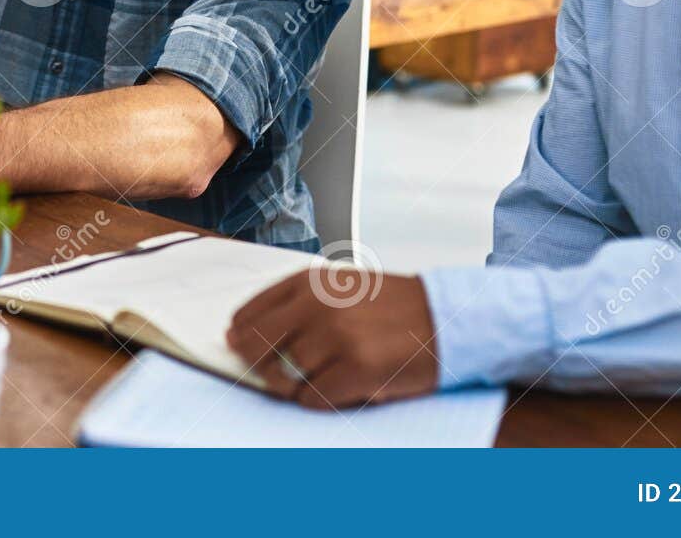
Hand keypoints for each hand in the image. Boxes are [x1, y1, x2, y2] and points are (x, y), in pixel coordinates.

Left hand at [226, 267, 440, 408]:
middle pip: (257, 346)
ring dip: (294, 384)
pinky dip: (318, 399)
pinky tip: (338, 385)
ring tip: (321, 374)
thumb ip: (293, 304)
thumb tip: (239, 334)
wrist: (444, 318)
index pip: (250, 312)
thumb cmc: (391, 306)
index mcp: (310, 282)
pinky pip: (311, 398)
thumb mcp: (339, 287)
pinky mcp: (355, 370)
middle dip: (258, 363)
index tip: (237, 343)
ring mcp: (337, 339)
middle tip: (274, 369)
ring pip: (283, 377)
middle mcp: (319, 306)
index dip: (239, 334)